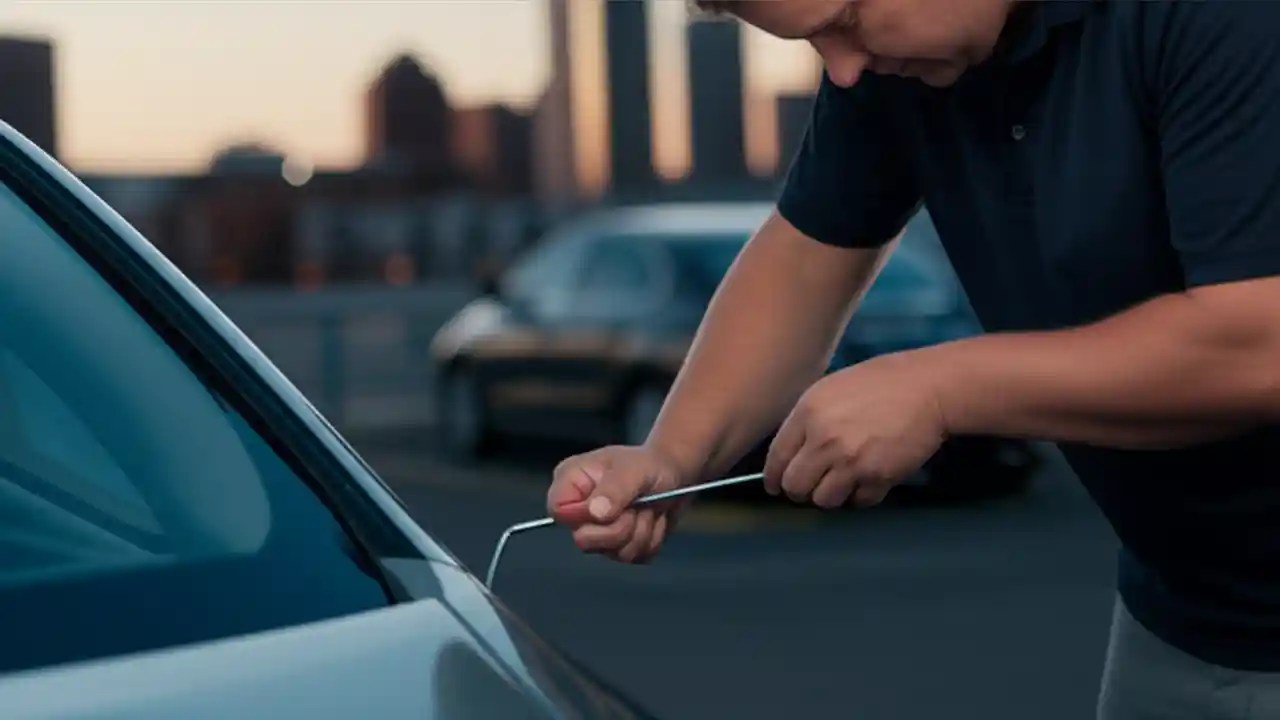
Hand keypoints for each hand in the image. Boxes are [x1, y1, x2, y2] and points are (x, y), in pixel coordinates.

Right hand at [547, 445, 691, 563]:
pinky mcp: (617, 547)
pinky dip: (650, 540)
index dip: (583, 515)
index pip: (557, 509)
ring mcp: (597, 532)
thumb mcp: (634, 469)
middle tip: (639, 505)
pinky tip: (653, 519)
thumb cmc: (649, 465)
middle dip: (620, 527)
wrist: (673, 476)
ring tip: (649, 507)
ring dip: (641, 532)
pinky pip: (632, 558)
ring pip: (613, 553)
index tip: (612, 507)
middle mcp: (579, 511)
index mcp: (571, 481)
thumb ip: (615, 488)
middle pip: (583, 540)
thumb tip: (596, 513)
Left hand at [764, 350, 949, 507]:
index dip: (774, 478)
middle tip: (810, 486)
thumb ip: (808, 419)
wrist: (929, 388)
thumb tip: (792, 452)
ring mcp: (851, 461)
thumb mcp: (831, 388)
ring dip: (830, 495)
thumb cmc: (882, 382)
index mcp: (808, 412)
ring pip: (823, 500)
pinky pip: (858, 502)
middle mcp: (824, 440)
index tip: (776, 486)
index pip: (777, 458)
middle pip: (795, 486)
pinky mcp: (878, 477)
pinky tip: (867, 480)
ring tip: (841, 483)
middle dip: (800, 490)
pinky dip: (860, 496)